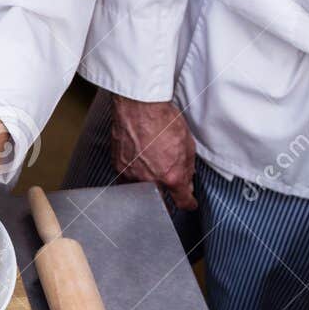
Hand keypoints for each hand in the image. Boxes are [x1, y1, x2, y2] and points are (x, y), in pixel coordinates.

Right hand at [109, 95, 197, 209]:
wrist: (139, 106)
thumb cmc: (162, 119)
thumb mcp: (187, 144)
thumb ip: (188, 167)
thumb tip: (187, 179)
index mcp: (171, 176)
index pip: (181, 200)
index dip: (188, 203)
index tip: (190, 203)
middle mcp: (149, 180)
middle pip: (160, 198)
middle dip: (166, 193)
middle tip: (168, 181)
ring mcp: (131, 174)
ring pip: (141, 190)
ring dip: (148, 184)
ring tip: (151, 168)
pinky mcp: (118, 166)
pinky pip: (127, 179)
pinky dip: (134, 175)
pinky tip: (138, 164)